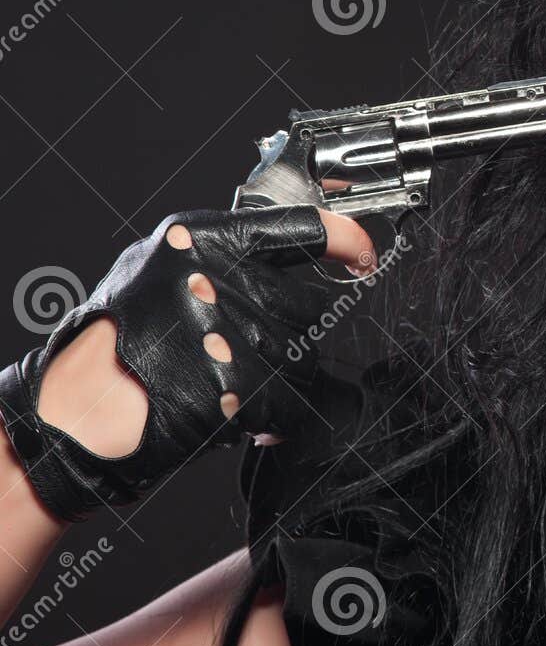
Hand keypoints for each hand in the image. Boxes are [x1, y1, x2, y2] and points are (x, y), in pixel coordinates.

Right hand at [0, 206, 374, 521]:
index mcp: (203, 238)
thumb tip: (280, 251)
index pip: (304, 227)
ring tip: (232, 379)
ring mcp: (234, 334)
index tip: (363, 256)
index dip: (347, 241)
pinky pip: (298, 402)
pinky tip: (251, 418)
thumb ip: (216, 254)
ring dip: (282, 374)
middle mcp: (222, 280)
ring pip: (306, 355)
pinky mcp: (242, 386)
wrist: (81, 405)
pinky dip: (282, 416)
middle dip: (291, 333)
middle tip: (249, 347)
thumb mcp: (156, 263)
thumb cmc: (115, 335)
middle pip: (309, 304)